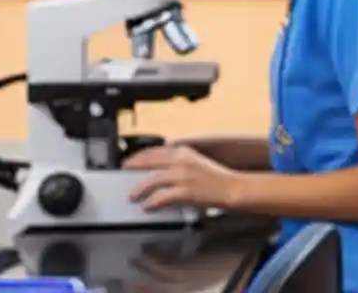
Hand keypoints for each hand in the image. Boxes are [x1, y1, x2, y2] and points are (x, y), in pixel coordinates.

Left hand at [124, 144, 241, 211]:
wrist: (231, 188)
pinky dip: (152, 202)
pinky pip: (162, 197)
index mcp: (184, 152)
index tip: (132, 159)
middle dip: (135, 166)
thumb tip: (161, 162)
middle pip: (151, 161)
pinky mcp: (185, 192)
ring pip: (153, 180)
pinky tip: (147, 206)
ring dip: (140, 189)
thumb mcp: (197, 161)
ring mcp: (183, 176)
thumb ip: (180, 158)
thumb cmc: (216, 177)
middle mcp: (182, 161)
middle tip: (126, 171)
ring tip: (133, 195)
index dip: (140, 155)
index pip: (156, 151)